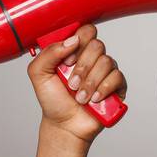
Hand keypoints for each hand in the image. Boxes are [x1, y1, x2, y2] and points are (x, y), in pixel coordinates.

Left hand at [28, 23, 126, 143]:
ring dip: (90, 82)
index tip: (67, 61)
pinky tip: (94, 99)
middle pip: (97, 45)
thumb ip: (48, 53)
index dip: (79, 42)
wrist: (64, 125)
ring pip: (107, 62)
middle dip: (83, 67)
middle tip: (72, 84)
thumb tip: (72, 40)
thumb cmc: (53, 100)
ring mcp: (105, 72)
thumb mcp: (38, 73)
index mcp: (75, 51)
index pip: (85, 31)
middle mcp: (92, 59)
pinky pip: (118, 77)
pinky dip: (104, 88)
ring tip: (80, 97)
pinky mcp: (117, 86)